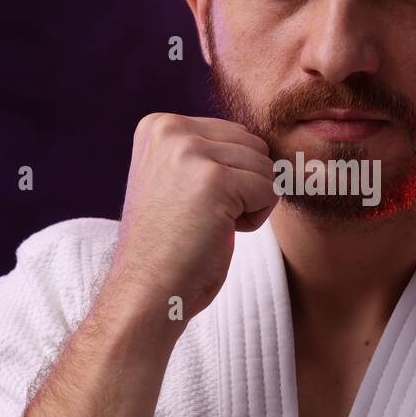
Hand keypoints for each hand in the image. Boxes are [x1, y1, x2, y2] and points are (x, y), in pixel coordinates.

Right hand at [106, 113, 276, 322]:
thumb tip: (263, 145)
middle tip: (202, 218)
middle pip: (253, 145)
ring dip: (249, 204)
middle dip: (243, 187)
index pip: (235, 134)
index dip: (228, 178)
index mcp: (159, 125)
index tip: (191, 205)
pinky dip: (255, 220)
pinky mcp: (214, 179)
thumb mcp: (178, 179)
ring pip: (265, 167)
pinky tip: (218, 234)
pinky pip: (269, 190)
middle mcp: (170, 129)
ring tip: (208, 226)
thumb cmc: (170, 245)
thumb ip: (207, 152)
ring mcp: (190, 151)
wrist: (146, 291)